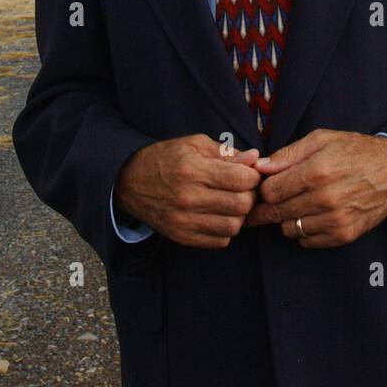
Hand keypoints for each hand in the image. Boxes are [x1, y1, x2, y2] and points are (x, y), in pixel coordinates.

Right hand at [115, 134, 262, 248]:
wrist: (130, 182)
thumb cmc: (166, 158)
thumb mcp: (194, 144)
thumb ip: (227, 152)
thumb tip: (255, 158)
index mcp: (193, 170)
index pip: (241, 180)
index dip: (253, 176)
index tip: (249, 173)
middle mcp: (188, 198)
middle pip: (241, 206)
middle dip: (249, 196)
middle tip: (244, 189)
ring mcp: (184, 221)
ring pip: (233, 227)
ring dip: (239, 215)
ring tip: (231, 203)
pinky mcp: (181, 237)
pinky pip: (219, 242)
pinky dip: (225, 230)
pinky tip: (219, 216)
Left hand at [242, 130, 386, 247]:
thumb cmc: (356, 151)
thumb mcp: (322, 139)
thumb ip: (288, 154)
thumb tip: (260, 167)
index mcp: (317, 171)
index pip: (270, 191)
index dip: (263, 188)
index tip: (264, 186)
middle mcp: (325, 198)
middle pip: (276, 212)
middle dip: (268, 207)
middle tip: (267, 202)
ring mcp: (335, 220)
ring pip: (289, 229)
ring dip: (287, 218)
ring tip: (297, 203)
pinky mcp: (344, 235)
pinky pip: (307, 242)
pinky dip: (304, 231)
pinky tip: (312, 214)